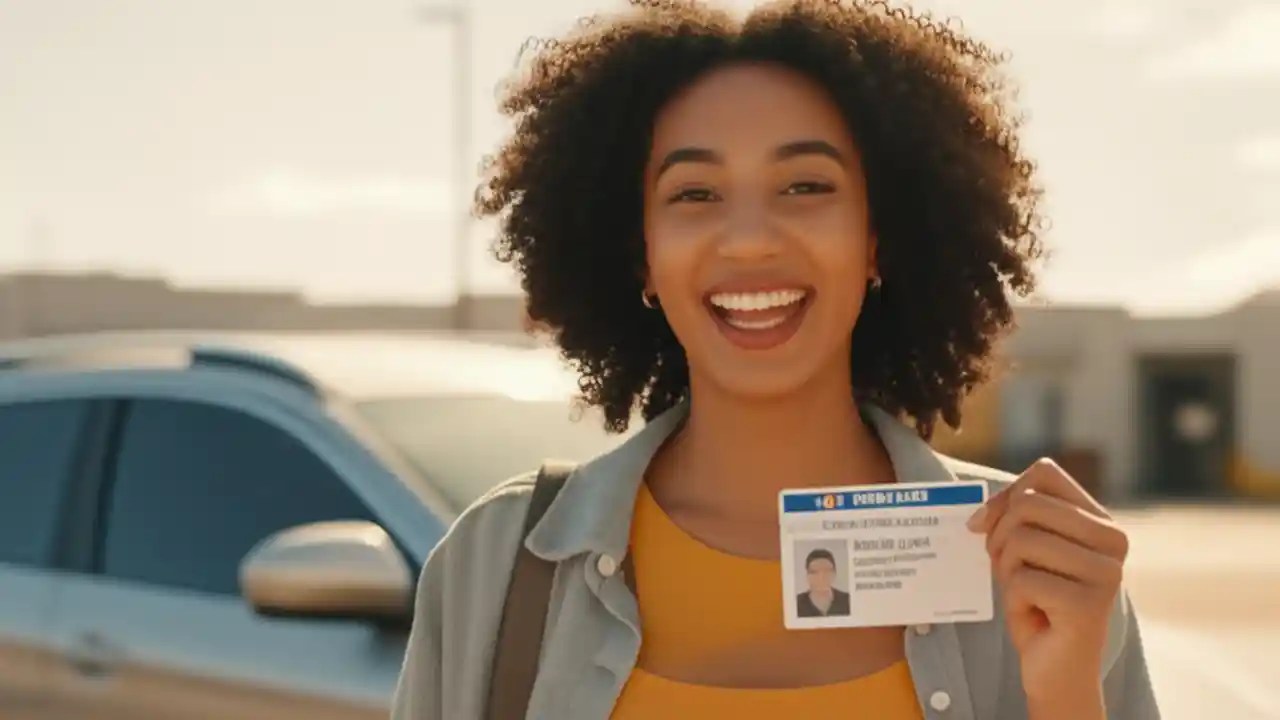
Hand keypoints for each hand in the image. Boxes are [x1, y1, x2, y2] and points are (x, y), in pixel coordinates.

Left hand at [967, 459, 1127, 719]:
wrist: (1056, 669)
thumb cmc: (1037, 601)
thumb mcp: (1024, 548)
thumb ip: (1011, 516)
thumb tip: (976, 517)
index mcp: (1102, 521)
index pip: (1044, 473)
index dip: (1006, 497)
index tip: (995, 529)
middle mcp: (1114, 541)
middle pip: (1027, 504)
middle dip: (1000, 537)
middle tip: (1011, 570)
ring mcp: (1106, 573)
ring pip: (1020, 540)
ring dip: (1006, 571)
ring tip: (1026, 593)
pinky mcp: (1088, 604)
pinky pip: (1020, 580)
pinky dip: (1013, 600)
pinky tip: (1035, 616)